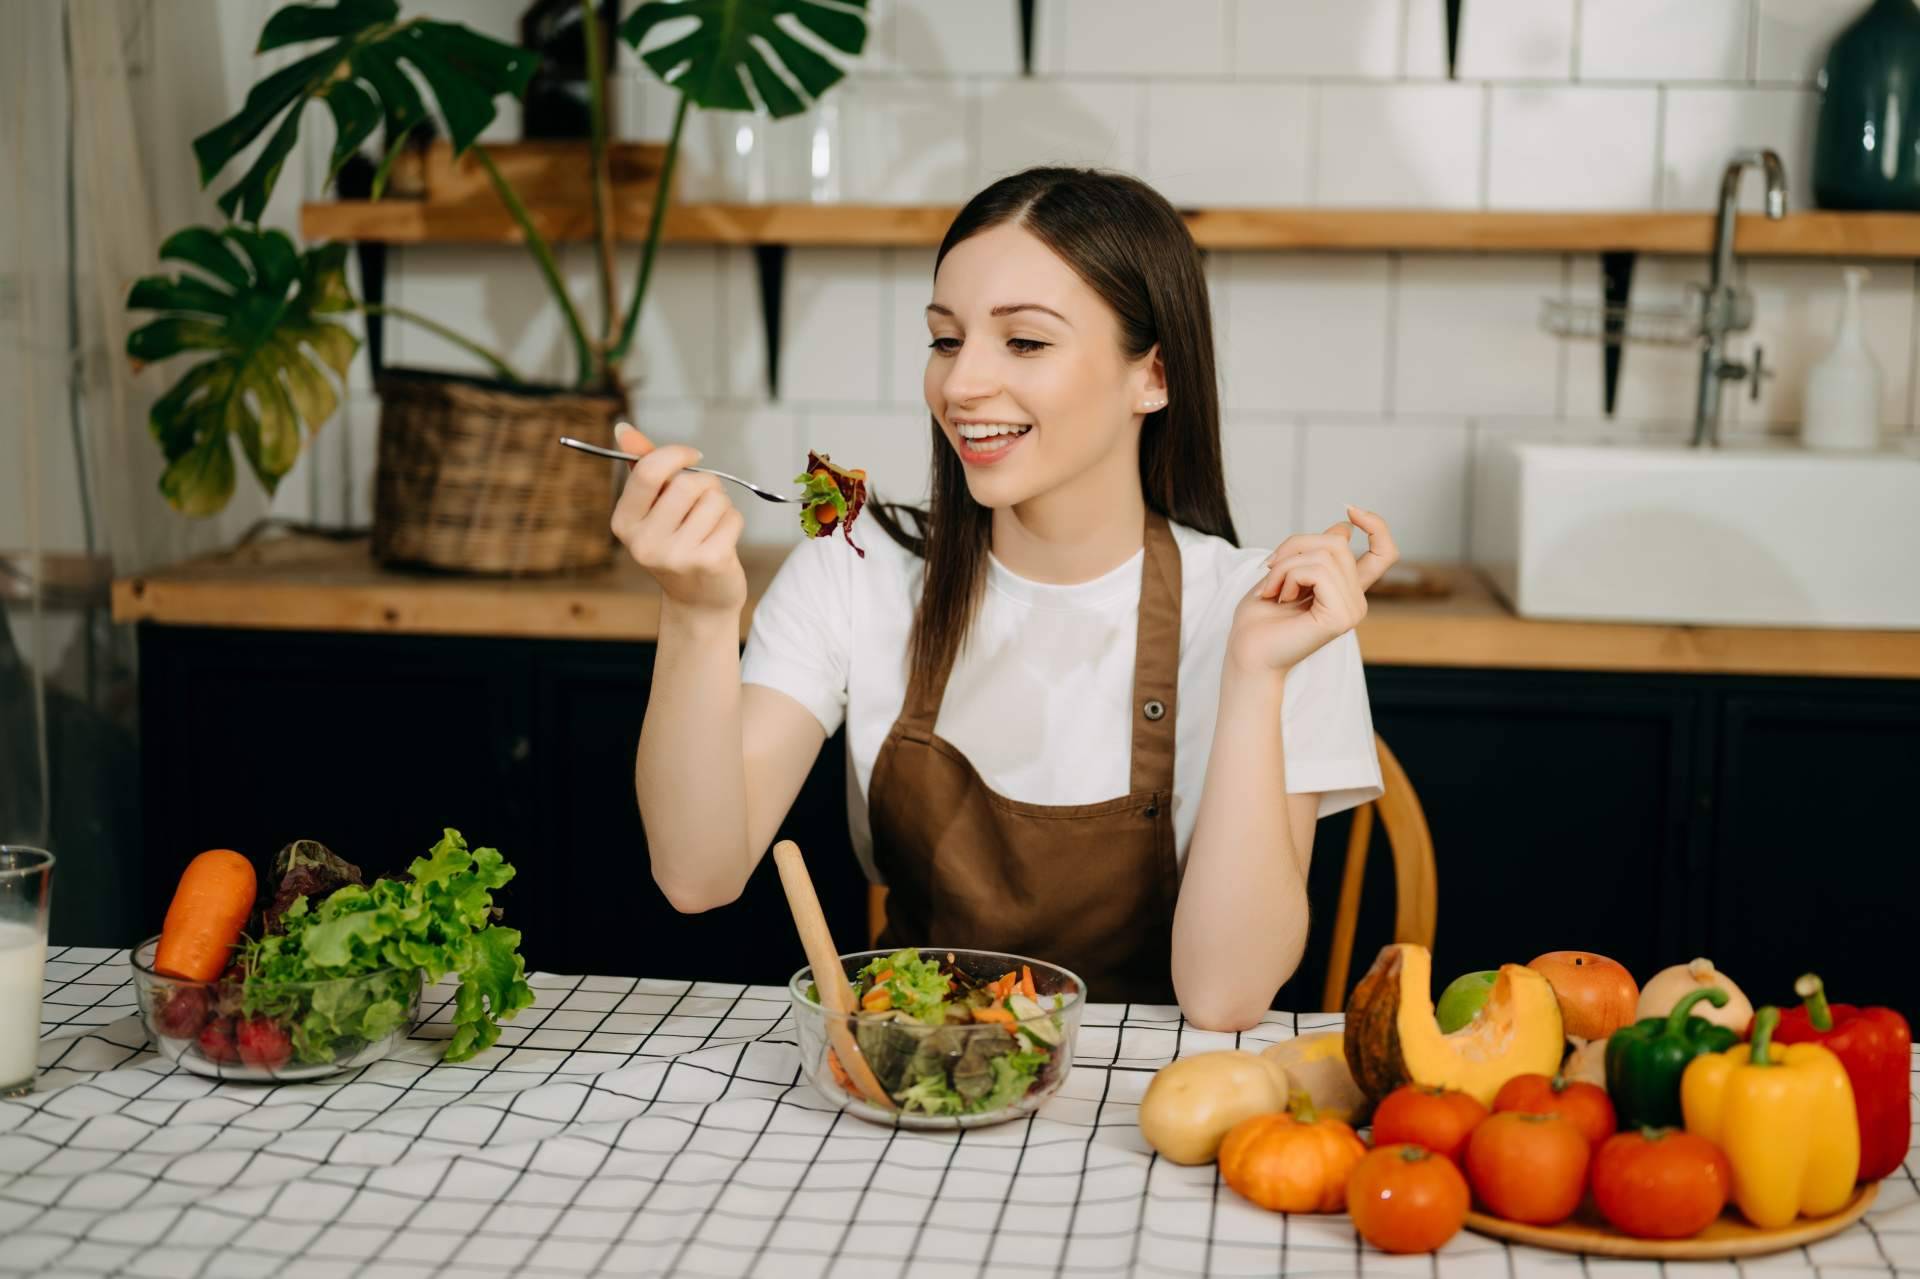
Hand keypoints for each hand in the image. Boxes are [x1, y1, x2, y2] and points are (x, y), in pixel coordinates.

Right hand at [609, 423, 747, 614]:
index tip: (693, 456)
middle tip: (705, 500)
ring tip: (711, 524)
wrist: (699, 601)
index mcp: (624, 523)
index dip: (676, 454)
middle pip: (687, 484)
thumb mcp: (655, 507)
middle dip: (706, 483)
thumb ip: (643, 466)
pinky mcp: (708, 562)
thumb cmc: (677, 543)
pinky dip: (733, 522)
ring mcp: (675, 556)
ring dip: (721, 505)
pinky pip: (732, 518)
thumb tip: (624, 428)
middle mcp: (644, 543)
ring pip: (714, 499)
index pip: (649, 471)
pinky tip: (722, 539)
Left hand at [1227, 505, 1398, 674]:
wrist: (1246, 654)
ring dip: (1286, 565)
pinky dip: (1289, 576)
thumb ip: (1316, 554)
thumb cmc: (1260, 619)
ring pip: (1325, 553)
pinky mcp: (1340, 617)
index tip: (1350, 510)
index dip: (1377, 525)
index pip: (1384, 553)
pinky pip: (1317, 571)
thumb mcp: (1287, 573)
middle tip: (1269, 570)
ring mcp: (1352, 610)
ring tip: (1272, 589)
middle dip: (1294, 546)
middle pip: (1337, 542)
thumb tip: (1344, 527)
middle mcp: (1355, 600)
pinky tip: (1279, 596)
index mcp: (1346, 590)